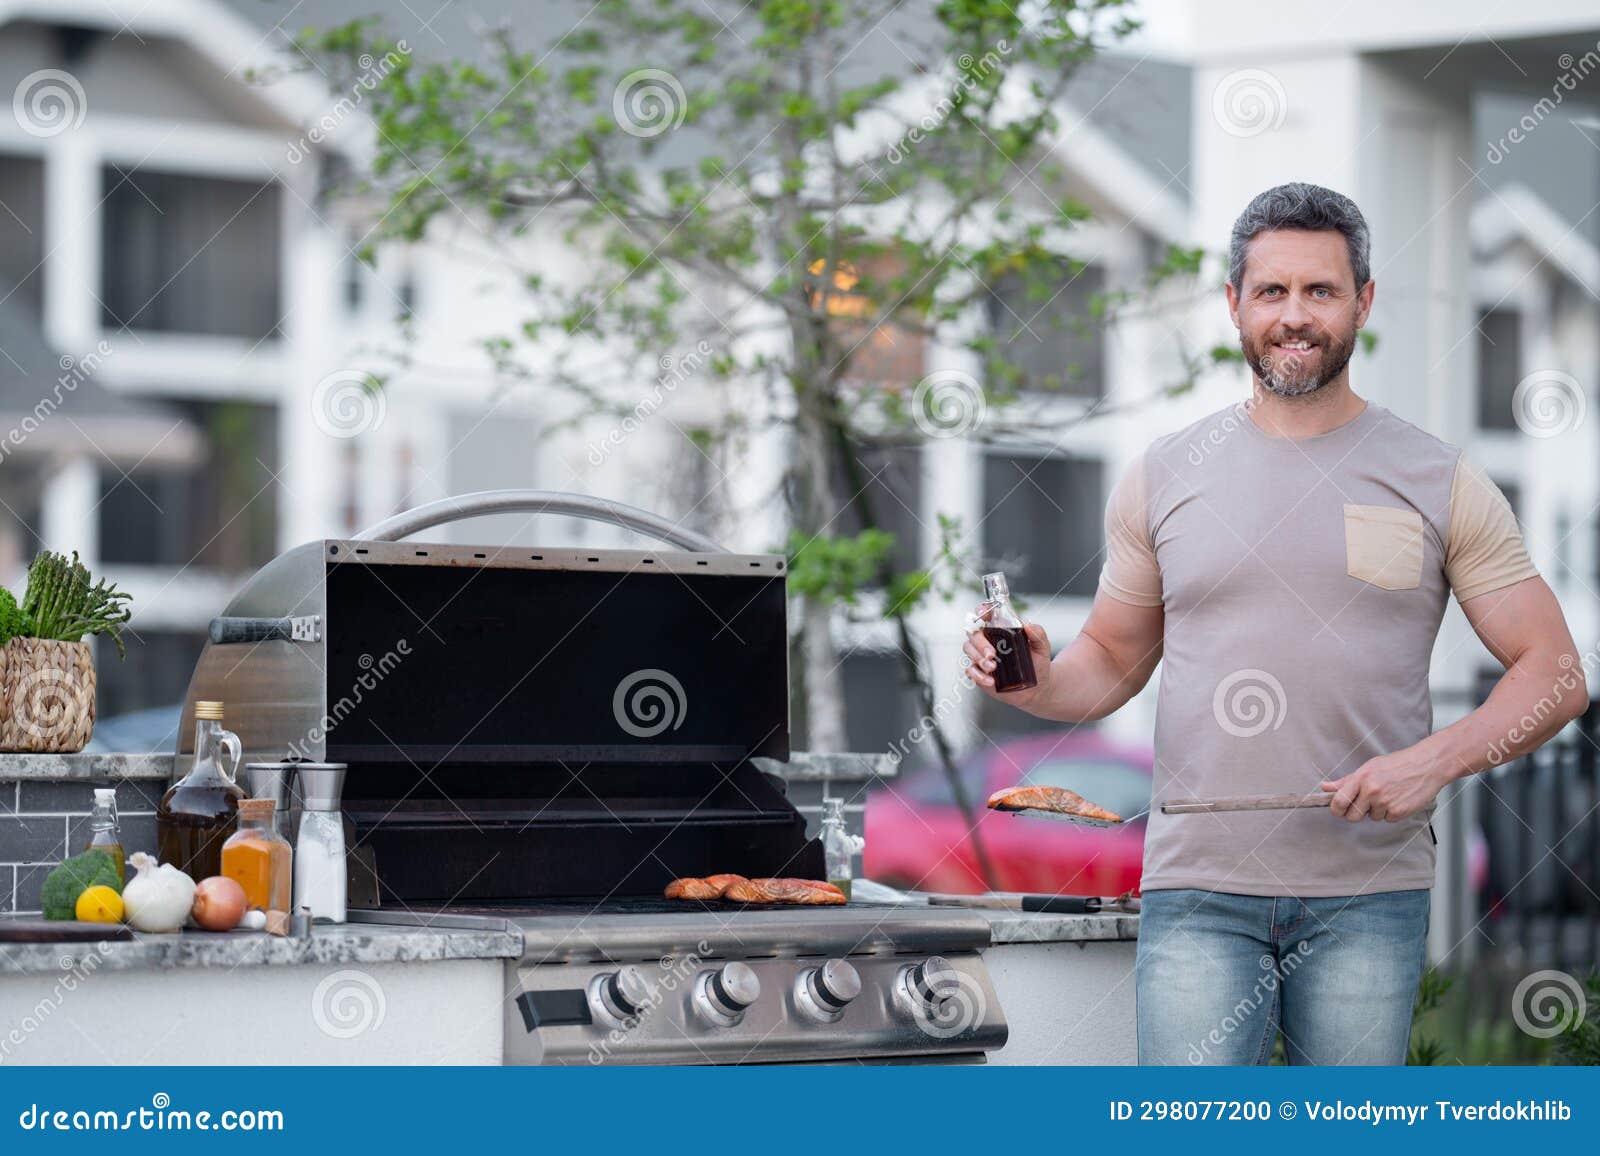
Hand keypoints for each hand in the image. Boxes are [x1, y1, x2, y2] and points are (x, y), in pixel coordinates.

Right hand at [960, 603, 1051, 709]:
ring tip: (993, 668)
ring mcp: (981, 656)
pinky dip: (978, 675)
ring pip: (968, 649)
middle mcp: (988, 640)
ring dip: (978, 658)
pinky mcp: (979, 672)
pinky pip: (970, 670)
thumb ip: (1038, 634)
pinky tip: (990, 681)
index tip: (984, 614)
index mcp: (1000, 630)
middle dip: (980, 643)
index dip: (981, 612)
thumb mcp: (1042, 648)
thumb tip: (1027, 625)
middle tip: (992, 654)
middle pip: (973, 633)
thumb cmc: (1037, 665)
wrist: (1036, 688)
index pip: (985, 615)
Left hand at [1320, 748, 1452, 822]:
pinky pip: (1388, 819)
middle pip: (1352, 816)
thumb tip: (1325, 787)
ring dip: (1377, 810)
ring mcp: (1385, 802)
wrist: (1427, 765)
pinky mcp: (1399, 812)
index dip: (1336, 810)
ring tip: (1388, 794)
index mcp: (1361, 778)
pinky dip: (1392, 813)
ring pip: (1372, 817)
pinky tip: (1398, 799)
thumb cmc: (1398, 764)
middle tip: (1365, 804)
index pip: (1339, 802)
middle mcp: (1371, 791)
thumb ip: (1346, 780)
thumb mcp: (1369, 767)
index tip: (1338, 810)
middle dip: (1356, 813)